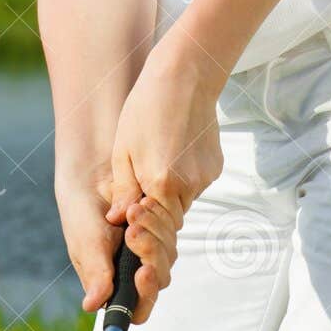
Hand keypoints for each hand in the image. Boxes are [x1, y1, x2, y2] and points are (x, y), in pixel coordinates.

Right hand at [54, 169, 179, 323]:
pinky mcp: (161, 231)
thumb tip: (92, 305)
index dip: (145, 295)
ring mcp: (150, 251)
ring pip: (168, 254)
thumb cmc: (82, 213)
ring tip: (132, 210)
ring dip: (153, 232)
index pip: (138, 308)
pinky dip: (159, 218)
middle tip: (132, 230)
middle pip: (159, 279)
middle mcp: (134, 272)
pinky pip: (172, 231)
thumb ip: (95, 272)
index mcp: (114, 285)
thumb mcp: (86, 242)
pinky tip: (142, 202)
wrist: (92, 176)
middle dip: (150, 254)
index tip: (144, 272)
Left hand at [104, 43, 224, 317]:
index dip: (142, 253)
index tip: (131, 258)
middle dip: (153, 245)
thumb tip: (118, 222)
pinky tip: (162, 172)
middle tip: (135, 250)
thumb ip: (124, 189)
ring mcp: (204, 178)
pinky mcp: (212, 169)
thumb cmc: (147, 107)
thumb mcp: (123, 149)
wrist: (186, 72)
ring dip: (161, 215)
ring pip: (179, 210)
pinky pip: (189, 191)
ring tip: (140, 211)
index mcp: (162, 185)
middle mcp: (187, 187)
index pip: (153, 237)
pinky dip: (174, 191)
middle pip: (170, 232)